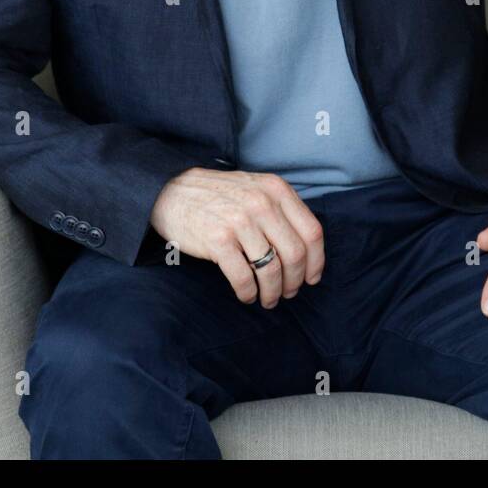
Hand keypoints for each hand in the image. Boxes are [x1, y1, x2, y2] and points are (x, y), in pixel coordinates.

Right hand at [149, 168, 324, 308]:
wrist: (170, 192)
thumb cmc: (217, 196)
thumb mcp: (255, 189)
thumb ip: (280, 210)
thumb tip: (306, 251)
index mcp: (276, 189)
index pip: (312, 231)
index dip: (316, 261)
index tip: (312, 278)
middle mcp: (261, 202)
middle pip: (295, 254)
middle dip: (295, 281)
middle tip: (288, 293)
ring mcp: (239, 220)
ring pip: (271, 269)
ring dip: (272, 292)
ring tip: (267, 298)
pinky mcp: (218, 239)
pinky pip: (243, 277)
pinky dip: (248, 292)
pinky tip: (246, 295)